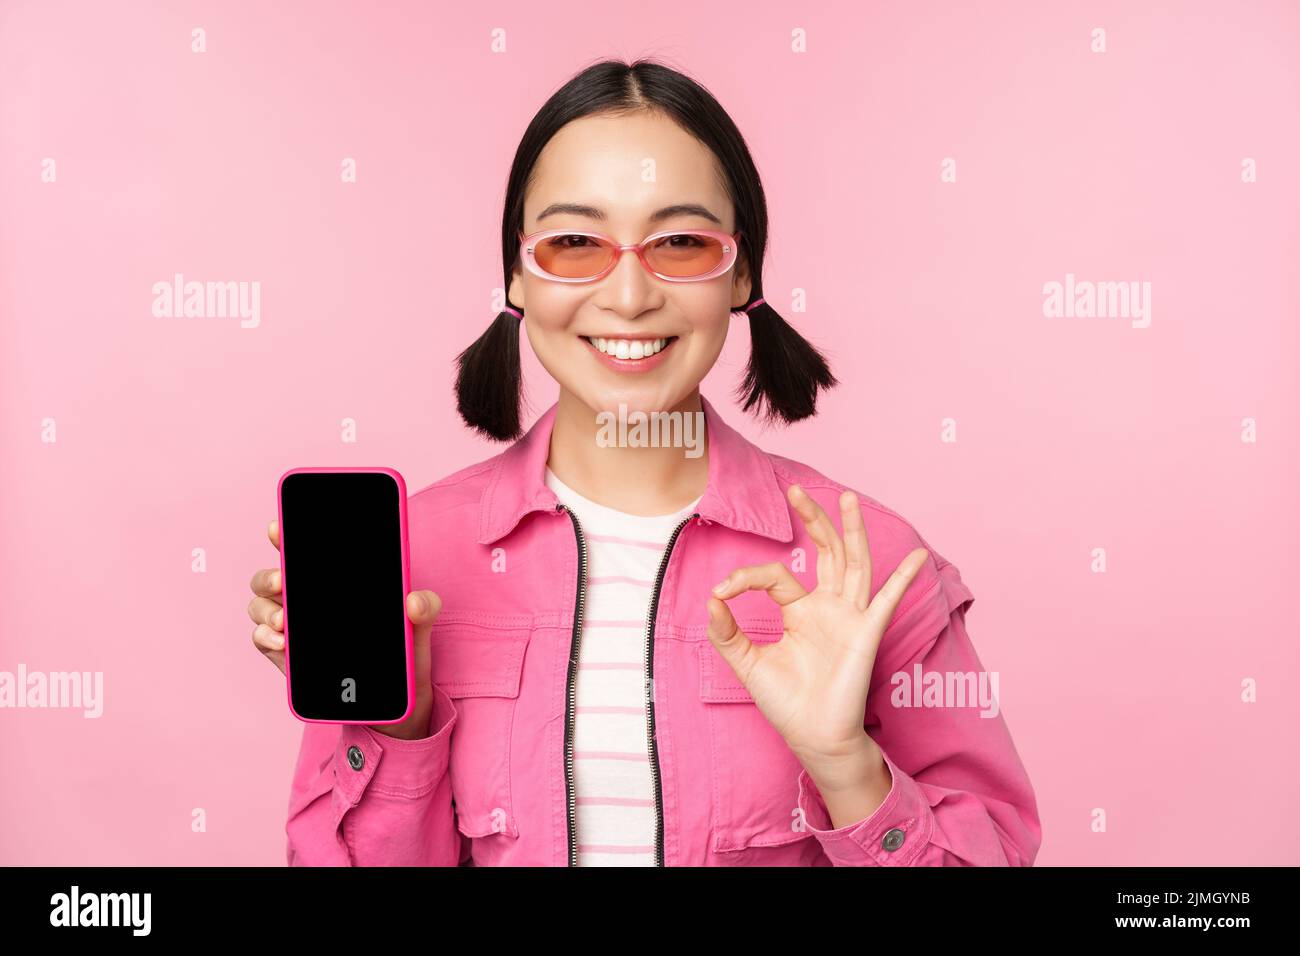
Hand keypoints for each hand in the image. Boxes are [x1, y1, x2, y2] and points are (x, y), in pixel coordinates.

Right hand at [247, 518, 441, 739]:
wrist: (396, 702)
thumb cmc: (402, 651)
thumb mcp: (419, 626)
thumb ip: (425, 608)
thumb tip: (415, 600)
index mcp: (335, 582)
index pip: (304, 551)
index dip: (285, 535)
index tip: (277, 528)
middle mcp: (307, 598)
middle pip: (273, 576)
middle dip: (270, 575)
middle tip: (283, 581)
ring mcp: (293, 625)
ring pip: (261, 605)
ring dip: (265, 609)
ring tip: (284, 620)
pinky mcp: (286, 655)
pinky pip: (262, 639)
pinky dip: (265, 636)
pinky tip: (282, 641)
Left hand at [705, 484, 928, 783]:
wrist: (813, 738)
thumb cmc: (786, 704)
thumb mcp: (747, 664)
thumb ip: (727, 633)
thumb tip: (711, 600)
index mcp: (801, 611)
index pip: (776, 575)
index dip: (746, 577)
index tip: (721, 592)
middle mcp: (827, 608)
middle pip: (825, 552)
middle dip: (814, 520)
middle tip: (797, 491)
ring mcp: (849, 618)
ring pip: (853, 563)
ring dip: (852, 531)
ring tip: (847, 498)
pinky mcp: (866, 634)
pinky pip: (886, 601)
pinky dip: (902, 579)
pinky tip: (916, 556)